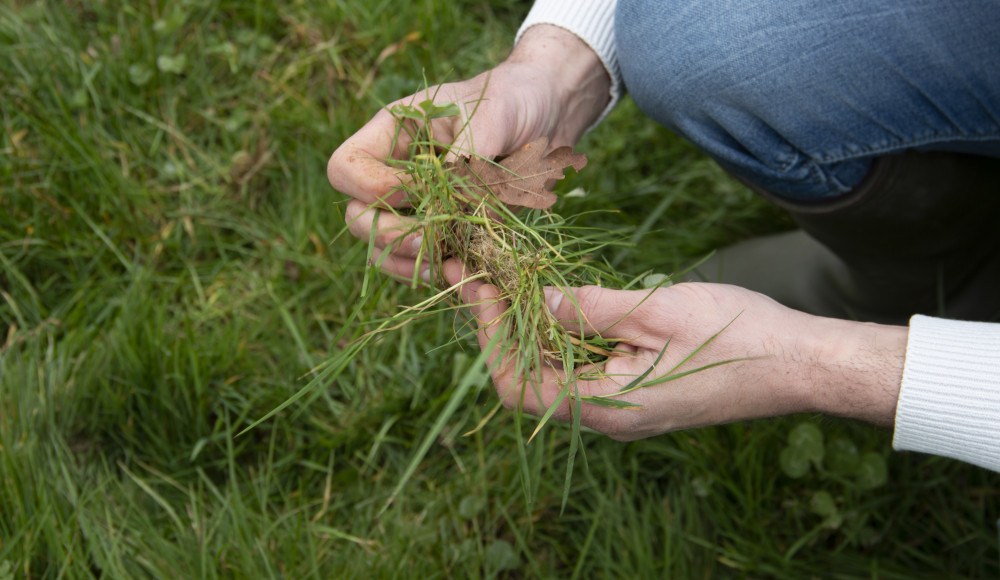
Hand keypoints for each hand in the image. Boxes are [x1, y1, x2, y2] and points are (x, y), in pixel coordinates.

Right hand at [327, 25, 610, 280]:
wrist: (547, 118)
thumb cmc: (511, 101)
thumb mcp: (492, 113)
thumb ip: (468, 152)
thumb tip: (454, 200)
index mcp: (390, 136)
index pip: (345, 169)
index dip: (373, 188)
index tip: (415, 189)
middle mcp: (393, 175)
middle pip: (358, 217)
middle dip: (391, 234)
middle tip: (431, 240)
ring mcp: (415, 209)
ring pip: (384, 251)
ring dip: (412, 264)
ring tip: (449, 265)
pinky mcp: (443, 234)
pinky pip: (423, 265)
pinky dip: (441, 275)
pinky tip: (468, 276)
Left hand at [444, 261, 908, 439]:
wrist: (800, 365)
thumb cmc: (737, 336)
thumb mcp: (657, 311)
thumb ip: (591, 310)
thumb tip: (537, 301)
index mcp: (608, 406)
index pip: (518, 385)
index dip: (490, 337)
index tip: (480, 287)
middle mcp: (608, 417)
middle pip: (531, 380)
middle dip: (501, 328)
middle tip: (482, 275)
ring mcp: (624, 408)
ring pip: (556, 374)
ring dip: (530, 330)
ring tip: (511, 281)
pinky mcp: (639, 393)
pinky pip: (585, 370)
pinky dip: (563, 337)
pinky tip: (560, 300)